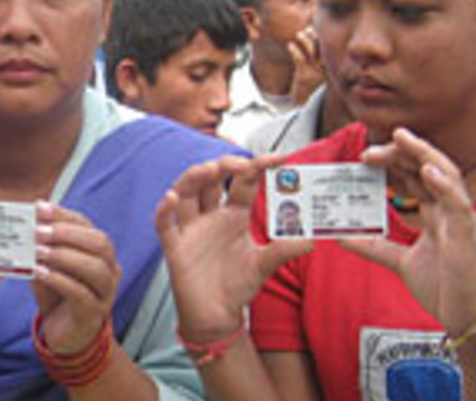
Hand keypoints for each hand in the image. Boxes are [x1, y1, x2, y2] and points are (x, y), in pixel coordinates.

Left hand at [31, 202, 120, 354]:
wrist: (63, 334)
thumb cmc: (56, 293)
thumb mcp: (46, 265)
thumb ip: (40, 246)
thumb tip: (26, 220)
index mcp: (99, 251)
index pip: (87, 225)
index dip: (63, 215)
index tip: (39, 208)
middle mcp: (110, 269)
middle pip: (100, 243)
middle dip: (68, 233)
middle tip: (39, 231)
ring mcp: (106, 292)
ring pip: (96, 268)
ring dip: (65, 256)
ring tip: (38, 252)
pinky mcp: (95, 313)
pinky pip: (83, 294)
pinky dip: (60, 280)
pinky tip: (40, 273)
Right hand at [156, 155, 312, 342]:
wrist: (217, 317)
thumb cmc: (237, 287)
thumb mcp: (264, 266)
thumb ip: (283, 250)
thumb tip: (310, 240)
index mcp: (234, 216)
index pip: (244, 182)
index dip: (258, 167)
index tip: (278, 158)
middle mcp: (211, 216)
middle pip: (211, 180)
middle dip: (223, 166)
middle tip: (240, 164)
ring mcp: (191, 229)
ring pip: (185, 193)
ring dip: (193, 178)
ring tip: (208, 170)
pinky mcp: (175, 247)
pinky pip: (165, 224)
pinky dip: (165, 210)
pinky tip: (171, 198)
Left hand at [287, 27, 323, 105]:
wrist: (302, 99)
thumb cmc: (307, 78)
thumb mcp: (314, 66)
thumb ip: (314, 52)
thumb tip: (309, 31)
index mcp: (328, 64)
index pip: (326, 47)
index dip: (319, 36)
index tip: (311, 28)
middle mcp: (324, 67)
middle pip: (321, 48)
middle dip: (314, 37)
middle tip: (305, 30)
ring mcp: (315, 72)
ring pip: (312, 52)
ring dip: (305, 41)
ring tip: (298, 34)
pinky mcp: (304, 76)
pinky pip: (300, 60)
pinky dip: (295, 51)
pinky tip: (289, 45)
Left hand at [341, 128, 475, 334]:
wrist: (466, 318)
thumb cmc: (443, 288)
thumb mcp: (399, 262)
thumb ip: (374, 246)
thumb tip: (342, 236)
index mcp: (436, 214)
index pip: (414, 177)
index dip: (393, 162)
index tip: (366, 157)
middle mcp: (449, 211)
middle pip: (426, 169)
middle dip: (399, 154)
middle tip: (369, 151)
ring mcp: (460, 220)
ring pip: (446, 175)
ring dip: (423, 154)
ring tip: (401, 138)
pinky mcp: (468, 235)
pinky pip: (459, 203)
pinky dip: (445, 184)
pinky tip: (428, 170)